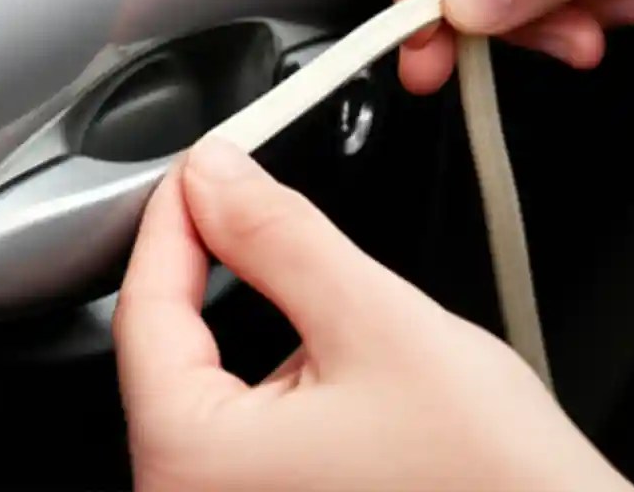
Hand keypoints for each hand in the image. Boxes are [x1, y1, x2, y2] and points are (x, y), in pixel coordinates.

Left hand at [113, 138, 632, 490]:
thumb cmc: (488, 480)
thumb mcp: (376, 324)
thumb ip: (280, 237)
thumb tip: (216, 179)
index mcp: (191, 463)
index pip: (144, 310)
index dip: (173, 223)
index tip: (199, 172)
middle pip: (171, 351)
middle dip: (216, 272)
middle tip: (252, 204)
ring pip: (212, 387)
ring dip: (256, 328)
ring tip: (334, 319)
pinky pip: (243, 433)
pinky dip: (276, 380)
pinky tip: (335, 371)